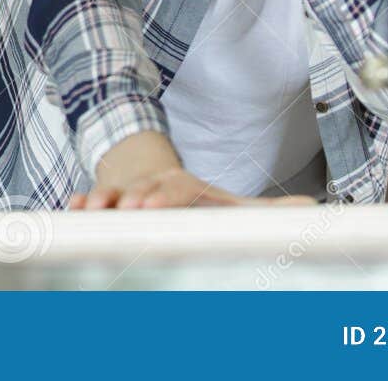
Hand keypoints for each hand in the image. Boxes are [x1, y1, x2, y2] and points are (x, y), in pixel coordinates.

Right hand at [67, 132, 316, 208]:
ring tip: (93, 211)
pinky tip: (72, 211)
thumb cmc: (196, 202)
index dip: (162, 197)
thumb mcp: (231, 205)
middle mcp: (155, 188)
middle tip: (128, 210)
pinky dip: (81, 204)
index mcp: (185, 190)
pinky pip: (91, 199)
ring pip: (114, 194)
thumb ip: (270, 212)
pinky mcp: (106, 200)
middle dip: (133, 198)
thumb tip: (314, 209)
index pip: (175, 190)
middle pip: (142, 191)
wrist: (150, 175)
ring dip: (103, 200)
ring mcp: (127, 193)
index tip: (151, 210)